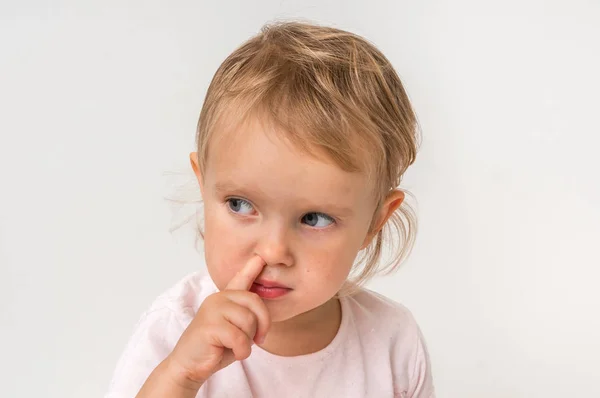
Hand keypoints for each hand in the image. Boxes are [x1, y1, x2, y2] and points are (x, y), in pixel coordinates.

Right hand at [166, 256, 269, 389]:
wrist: (189, 365)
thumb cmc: (216, 347)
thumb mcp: (235, 328)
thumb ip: (246, 315)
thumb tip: (263, 310)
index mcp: (225, 297)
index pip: (241, 278)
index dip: (252, 267)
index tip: (261, 256)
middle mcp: (218, 298)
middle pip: (255, 302)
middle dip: (263, 324)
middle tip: (258, 339)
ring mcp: (213, 309)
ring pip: (249, 321)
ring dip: (249, 341)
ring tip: (238, 347)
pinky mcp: (210, 325)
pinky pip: (240, 338)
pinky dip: (242, 351)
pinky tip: (235, 354)